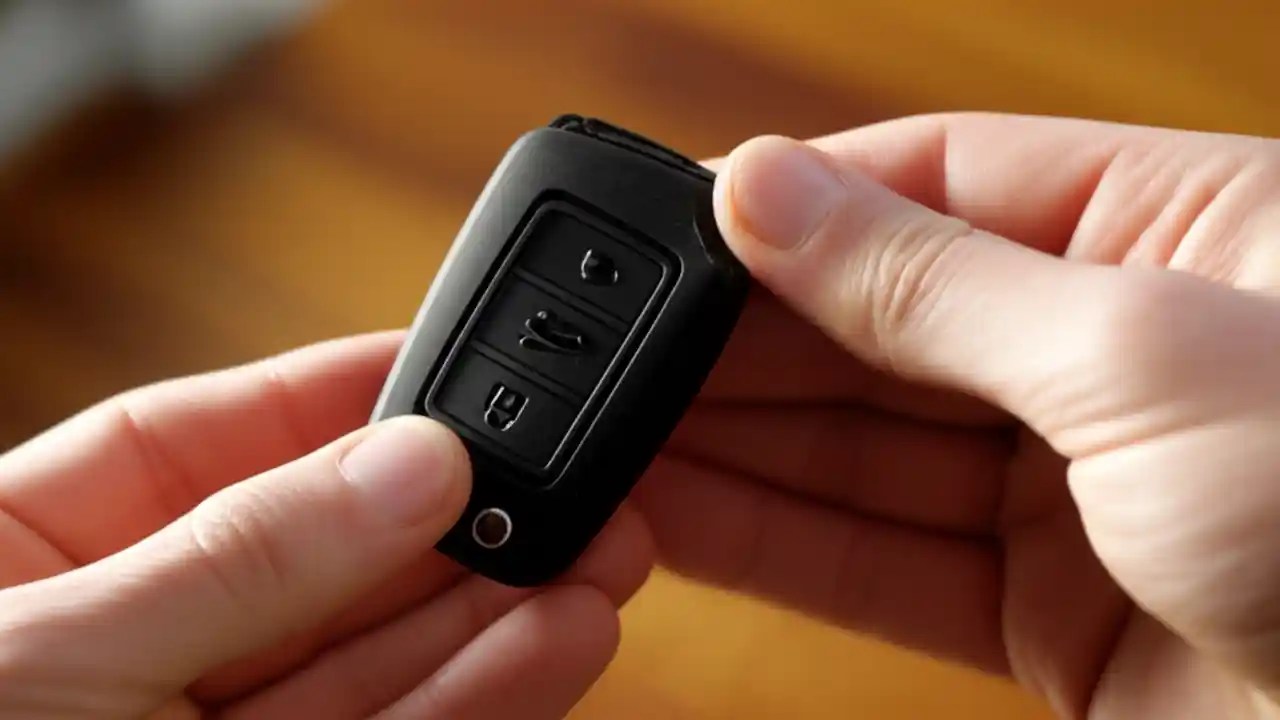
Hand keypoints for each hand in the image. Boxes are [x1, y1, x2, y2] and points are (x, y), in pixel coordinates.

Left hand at [0, 333, 652, 718]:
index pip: (206, 443)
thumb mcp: (56, 654)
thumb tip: (407, 460)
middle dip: (448, 514)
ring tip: (595, 554)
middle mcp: (138, 645)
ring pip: (376, 656)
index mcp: (34, 559)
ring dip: (493, 607)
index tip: (449, 370)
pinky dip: (480, 698)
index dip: (332, 398)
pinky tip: (554, 642)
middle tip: (563, 474)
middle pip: (321, 550)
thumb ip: (242, 556)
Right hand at [638, 114, 1279, 718]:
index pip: (938, 181)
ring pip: (862, 448)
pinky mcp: (1042, 612)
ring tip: (615, 432)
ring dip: (737, 445)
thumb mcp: (1141, 355)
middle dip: (748, 339)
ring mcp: (1072, 487)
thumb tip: (769, 193)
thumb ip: (934, 280)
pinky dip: (777, 540)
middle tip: (616, 346)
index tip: (679, 224)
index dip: (799, 201)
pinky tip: (680, 511)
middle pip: (882, 321)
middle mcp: (1114, 350)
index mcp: (1174, 228)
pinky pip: (879, 558)